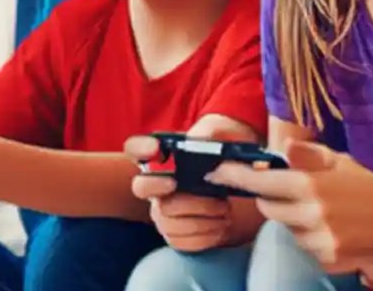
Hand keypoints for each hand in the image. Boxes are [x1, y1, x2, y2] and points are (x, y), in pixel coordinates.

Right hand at [125, 134, 232, 251]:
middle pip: (142, 188)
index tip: (156, 148)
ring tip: (223, 209)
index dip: (138, 148)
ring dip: (199, 215)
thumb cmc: (224, 154)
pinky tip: (220, 225)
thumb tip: (201, 139)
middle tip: (184, 184)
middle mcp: (154, 186)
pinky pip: (179, 240)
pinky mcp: (174, 233)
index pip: (134, 148)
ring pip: (165, 219)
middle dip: (162, 186)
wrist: (238, 184)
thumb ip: (211, 133)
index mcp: (161, 157)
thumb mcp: (222, 135)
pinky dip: (204, 235)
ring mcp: (161, 212)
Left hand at [205, 140, 372, 284]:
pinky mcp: (328, 258)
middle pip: (269, 208)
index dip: (237, 177)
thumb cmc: (370, 188)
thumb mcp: (341, 162)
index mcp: (312, 183)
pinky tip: (335, 230)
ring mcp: (319, 238)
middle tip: (295, 192)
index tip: (218, 172)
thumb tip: (283, 148)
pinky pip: (305, 247)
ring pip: (287, 229)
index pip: (263, 181)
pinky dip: (312, 239)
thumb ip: (308, 155)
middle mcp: (312, 211)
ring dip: (296, 221)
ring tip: (327, 213)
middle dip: (273, 199)